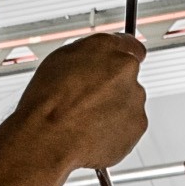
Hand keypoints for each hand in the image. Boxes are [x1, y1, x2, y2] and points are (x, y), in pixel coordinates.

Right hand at [7, 33, 146, 175]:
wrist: (48, 140)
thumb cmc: (46, 104)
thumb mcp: (59, 63)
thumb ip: (87, 57)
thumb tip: (95, 61)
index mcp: (105, 46)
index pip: (130, 45)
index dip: (121, 59)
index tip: (118, 68)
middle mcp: (125, 67)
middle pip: (128, 77)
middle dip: (113, 88)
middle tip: (88, 103)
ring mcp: (135, 96)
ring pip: (129, 103)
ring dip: (114, 110)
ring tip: (86, 122)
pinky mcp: (138, 124)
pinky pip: (130, 126)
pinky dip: (117, 131)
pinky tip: (94, 134)